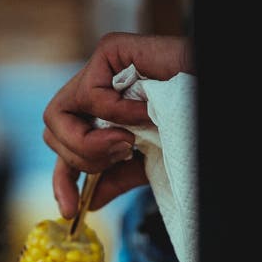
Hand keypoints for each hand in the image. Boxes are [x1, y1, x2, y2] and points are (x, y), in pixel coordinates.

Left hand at [43, 33, 192, 217]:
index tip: (70, 211)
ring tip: (129, 140)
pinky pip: (88, 94)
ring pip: (55, 115)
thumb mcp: (144, 163)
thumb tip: (88, 203)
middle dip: (80, 158)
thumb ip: (114, 179)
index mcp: (99, 116)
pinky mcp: (109, 51)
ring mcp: (98, 70)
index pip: (63, 147)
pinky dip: (114, 113)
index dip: (62, 180)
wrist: (209, 103)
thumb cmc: (184, 126)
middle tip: (119, 157)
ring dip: (91, 141)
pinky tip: (143, 113)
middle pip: (52, 132)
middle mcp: (93, 90)